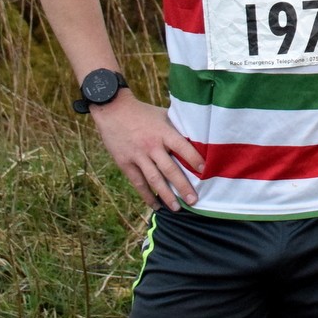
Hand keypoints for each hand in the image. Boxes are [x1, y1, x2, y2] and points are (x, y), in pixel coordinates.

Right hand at [91, 95, 204, 210]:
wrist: (113, 109)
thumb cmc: (143, 113)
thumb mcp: (163, 115)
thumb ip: (177, 128)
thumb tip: (197, 138)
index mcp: (163, 132)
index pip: (182, 147)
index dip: (194, 159)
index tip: (205, 171)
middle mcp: (151, 146)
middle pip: (169, 169)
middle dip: (182, 186)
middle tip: (194, 200)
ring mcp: (137, 156)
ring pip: (154, 179)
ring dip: (166, 195)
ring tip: (177, 208)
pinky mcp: (125, 163)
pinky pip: (138, 182)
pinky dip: (147, 195)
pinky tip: (156, 205)